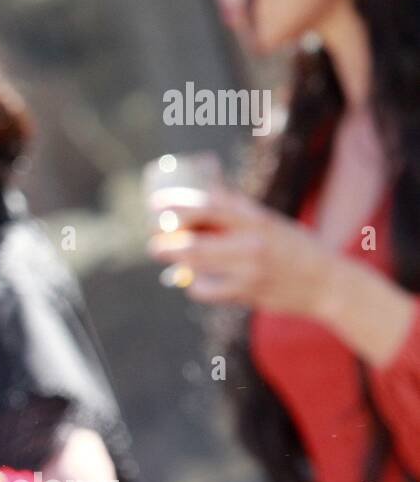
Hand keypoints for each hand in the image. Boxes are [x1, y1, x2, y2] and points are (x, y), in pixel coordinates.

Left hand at [147, 187, 336, 316]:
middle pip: (195, 242)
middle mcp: (252, 242)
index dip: (177, 204)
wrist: (328, 283)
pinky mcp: (249, 293)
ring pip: (197, 267)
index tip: (154, 205)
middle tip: (153, 243)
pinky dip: (195, 285)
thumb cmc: (293, 247)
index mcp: (256, 219)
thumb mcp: (269, 222)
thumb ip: (238, 209)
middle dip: (166, 243)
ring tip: (167, 258)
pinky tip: (193, 282)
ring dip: (177, 263)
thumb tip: (206, 188)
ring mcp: (250, 270)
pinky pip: (208, 290)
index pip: (209, 206)